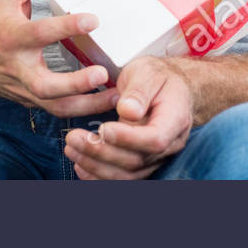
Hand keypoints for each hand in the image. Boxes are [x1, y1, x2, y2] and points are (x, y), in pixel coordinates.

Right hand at [0, 0, 119, 117]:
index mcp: (11, 36)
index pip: (40, 33)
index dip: (67, 27)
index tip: (93, 20)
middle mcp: (17, 67)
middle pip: (45, 86)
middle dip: (75, 83)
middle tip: (102, 73)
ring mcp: (24, 89)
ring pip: (55, 107)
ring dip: (87, 106)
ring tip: (117, 96)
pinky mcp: (31, 101)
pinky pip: (58, 111)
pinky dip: (83, 110)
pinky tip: (106, 102)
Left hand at [63, 56, 192, 179]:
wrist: (167, 85)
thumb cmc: (158, 76)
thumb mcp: (148, 72)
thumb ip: (139, 91)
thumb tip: (128, 110)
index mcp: (175, 119)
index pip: (155, 139)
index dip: (128, 138)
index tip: (102, 129)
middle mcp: (170, 144)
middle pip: (136, 160)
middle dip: (101, 152)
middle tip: (74, 137)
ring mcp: (156, 157)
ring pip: (127, 173)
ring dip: (96, 165)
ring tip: (72, 149)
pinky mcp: (142, 162)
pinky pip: (122, 176)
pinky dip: (99, 175)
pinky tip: (80, 165)